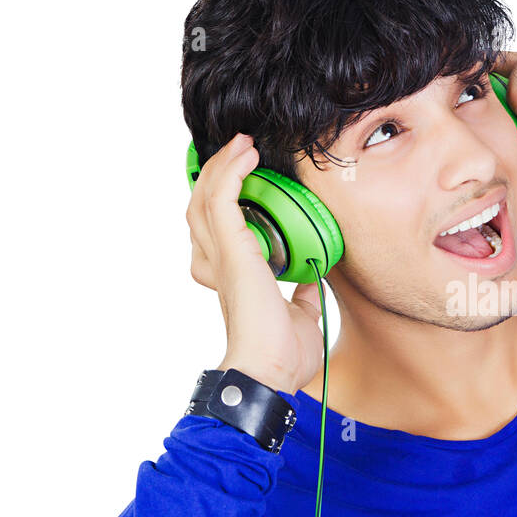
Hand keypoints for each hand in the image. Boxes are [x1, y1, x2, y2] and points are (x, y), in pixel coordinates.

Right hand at [186, 133, 324, 393]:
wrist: (270, 372)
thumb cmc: (281, 356)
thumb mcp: (301, 316)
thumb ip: (303, 294)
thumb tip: (314, 278)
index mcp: (232, 278)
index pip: (216, 230)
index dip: (224, 200)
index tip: (245, 177)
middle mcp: (217, 264)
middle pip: (202, 206)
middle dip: (218, 175)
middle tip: (240, 151)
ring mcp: (220, 257)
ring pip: (206, 198)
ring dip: (223, 166)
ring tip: (242, 144)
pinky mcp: (231, 251)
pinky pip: (222, 200)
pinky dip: (231, 173)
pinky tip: (246, 155)